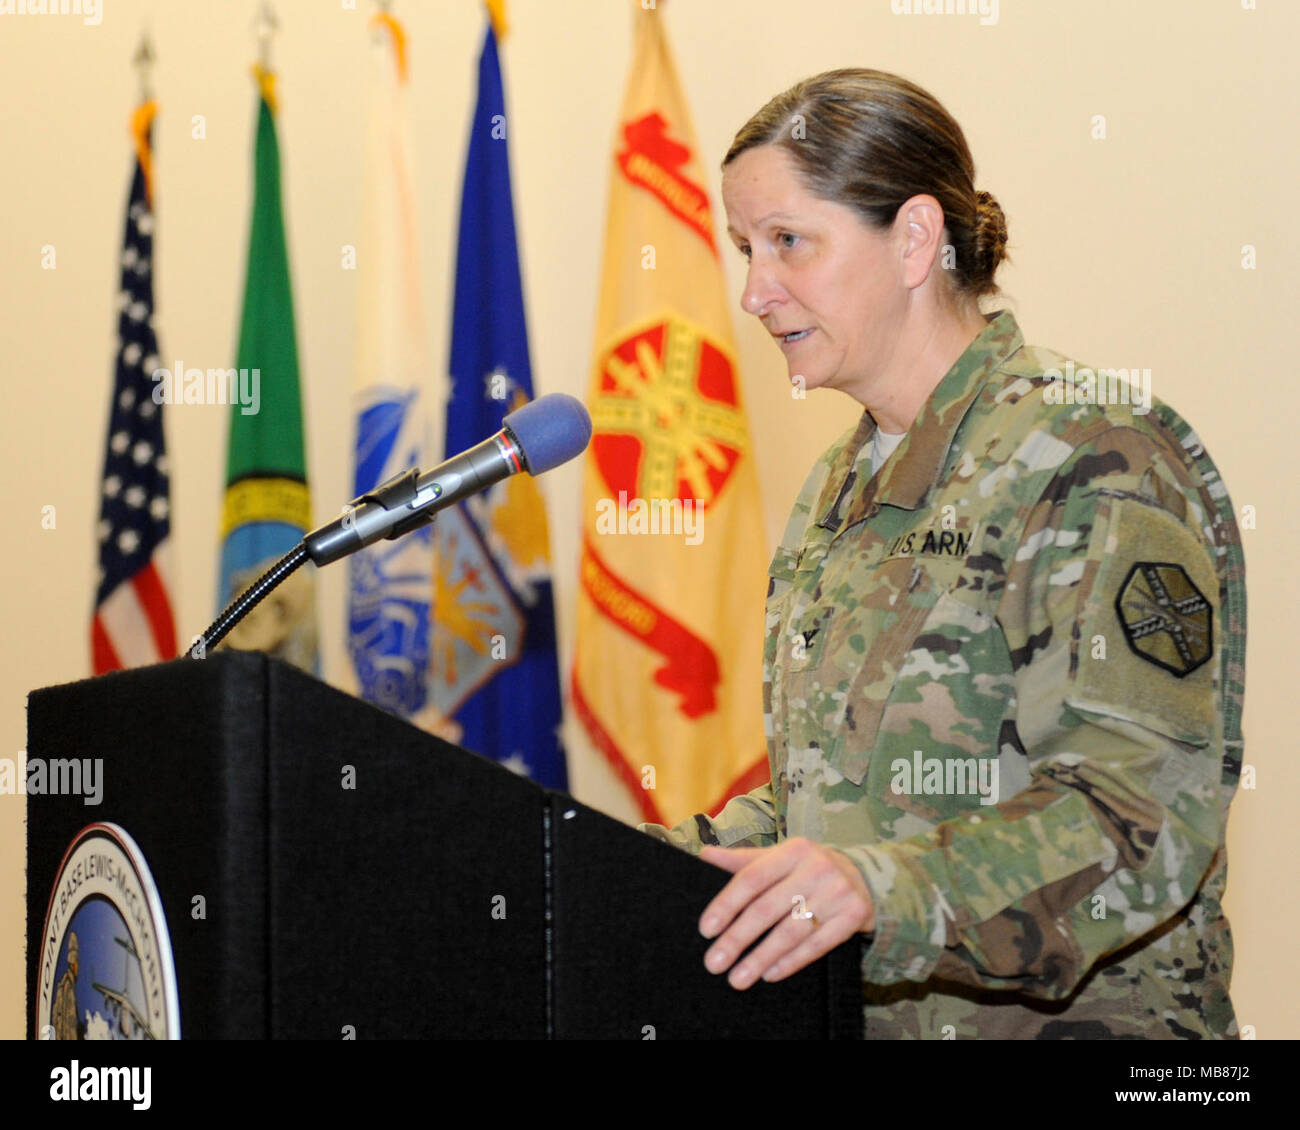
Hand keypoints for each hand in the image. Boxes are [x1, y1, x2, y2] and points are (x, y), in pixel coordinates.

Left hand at [697, 837, 875, 989]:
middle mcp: (816, 868)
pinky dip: (791, 962)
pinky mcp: (854, 916)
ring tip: (737, 978)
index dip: (727, 904)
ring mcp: (837, 892)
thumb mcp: (780, 858)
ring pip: (791, 931)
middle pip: (768, 908)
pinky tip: (769, 974)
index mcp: (793, 850)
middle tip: (714, 963)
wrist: (864, 876)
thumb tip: (705, 855)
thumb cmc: (807, 869)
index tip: (706, 929)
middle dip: (737, 938)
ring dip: (760, 958)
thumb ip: (744, 860)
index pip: (752, 878)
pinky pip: (817, 945)